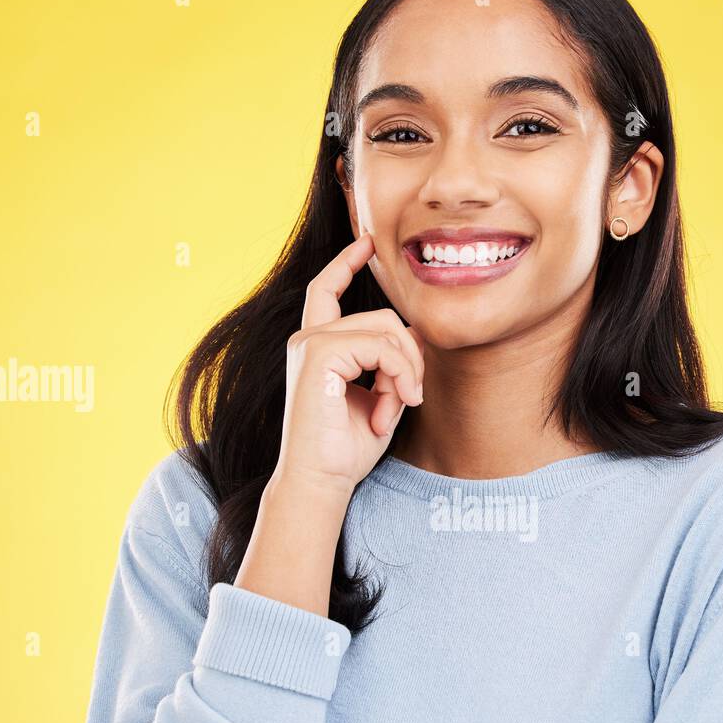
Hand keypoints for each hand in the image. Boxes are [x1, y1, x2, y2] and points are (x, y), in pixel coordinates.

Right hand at [275, 230, 424, 495]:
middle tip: (409, 399)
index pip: (329, 290)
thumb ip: (393, 364)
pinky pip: (379, 345)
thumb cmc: (346, 450)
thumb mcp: (380, 399)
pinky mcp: (317, 353)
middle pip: (383, 317)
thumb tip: (414, 330)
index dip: (347, 262)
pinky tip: (392, 406)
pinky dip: (397, 374)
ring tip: (397, 408)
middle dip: (409, 358)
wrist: (321, 481)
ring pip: (386, 330)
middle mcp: (308, 338)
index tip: (367, 242)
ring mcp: (310, 343)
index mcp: (318, 347)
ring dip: (405, 371)